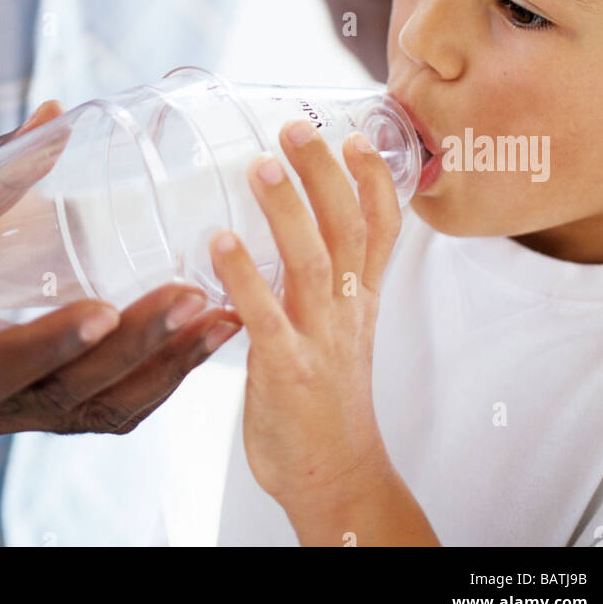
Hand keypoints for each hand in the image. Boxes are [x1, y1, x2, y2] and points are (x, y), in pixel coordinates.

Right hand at [0, 279, 239, 435]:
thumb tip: (54, 111)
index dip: (50, 342)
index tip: (101, 311)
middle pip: (70, 392)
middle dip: (138, 347)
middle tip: (193, 298)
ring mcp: (25, 414)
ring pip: (102, 408)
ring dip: (167, 366)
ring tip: (223, 318)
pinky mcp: (53, 413)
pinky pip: (112, 410)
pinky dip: (163, 379)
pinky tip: (204, 341)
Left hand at [210, 121, 400, 533]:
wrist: (336, 476)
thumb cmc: (325, 395)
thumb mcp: (339, 326)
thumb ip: (320, 276)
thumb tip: (285, 219)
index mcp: (360, 296)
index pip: (382, 226)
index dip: (374, 179)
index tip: (356, 134)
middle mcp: (347, 309)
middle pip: (347, 228)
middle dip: (325, 173)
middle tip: (295, 127)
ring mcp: (320, 340)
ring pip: (313, 262)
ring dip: (287, 211)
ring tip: (261, 166)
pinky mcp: (288, 372)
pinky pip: (267, 319)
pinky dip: (245, 278)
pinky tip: (220, 243)